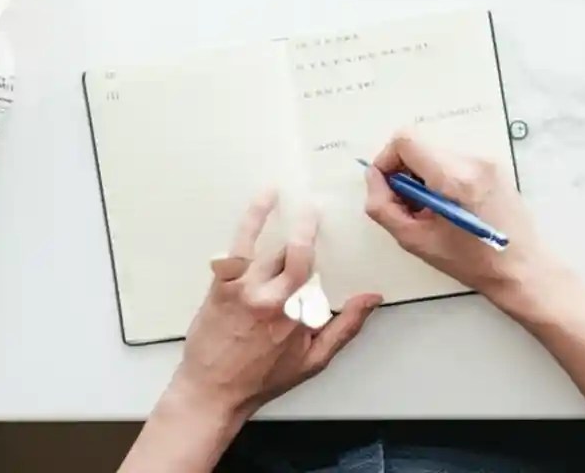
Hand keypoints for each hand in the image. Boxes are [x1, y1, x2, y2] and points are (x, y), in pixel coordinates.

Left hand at [167, 191, 382, 422]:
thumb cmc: (262, 378)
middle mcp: (269, 296)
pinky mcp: (221, 285)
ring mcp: (242, 288)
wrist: (213, 390)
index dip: (313, 240)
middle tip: (305, 217)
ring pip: (266, 247)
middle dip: (297, 241)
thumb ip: (346, 326)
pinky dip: (248, 222)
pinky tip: (256, 204)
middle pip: (290, 253)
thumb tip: (371, 298)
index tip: (321, 220)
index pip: (310, 266)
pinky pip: (237, 246)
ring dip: (272, 222)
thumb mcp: (314, 359)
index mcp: (295, 314)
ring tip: (276, 194)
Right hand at [363, 130, 549, 300]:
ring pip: (435, 153)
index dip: (387, 160)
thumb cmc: (472, 262)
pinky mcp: (493, 165)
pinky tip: (449, 207)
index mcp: (454, 177)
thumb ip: (383, 206)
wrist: (523, 268)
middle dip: (404, 172)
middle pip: (419, 145)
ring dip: (422, 176)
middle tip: (409, 206)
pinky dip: (441, 178)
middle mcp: (472, 160)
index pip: (406, 140)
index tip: (388, 187)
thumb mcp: (415, 241)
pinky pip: (453, 161)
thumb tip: (374, 177)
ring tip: (431, 211)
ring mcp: (486, 160)